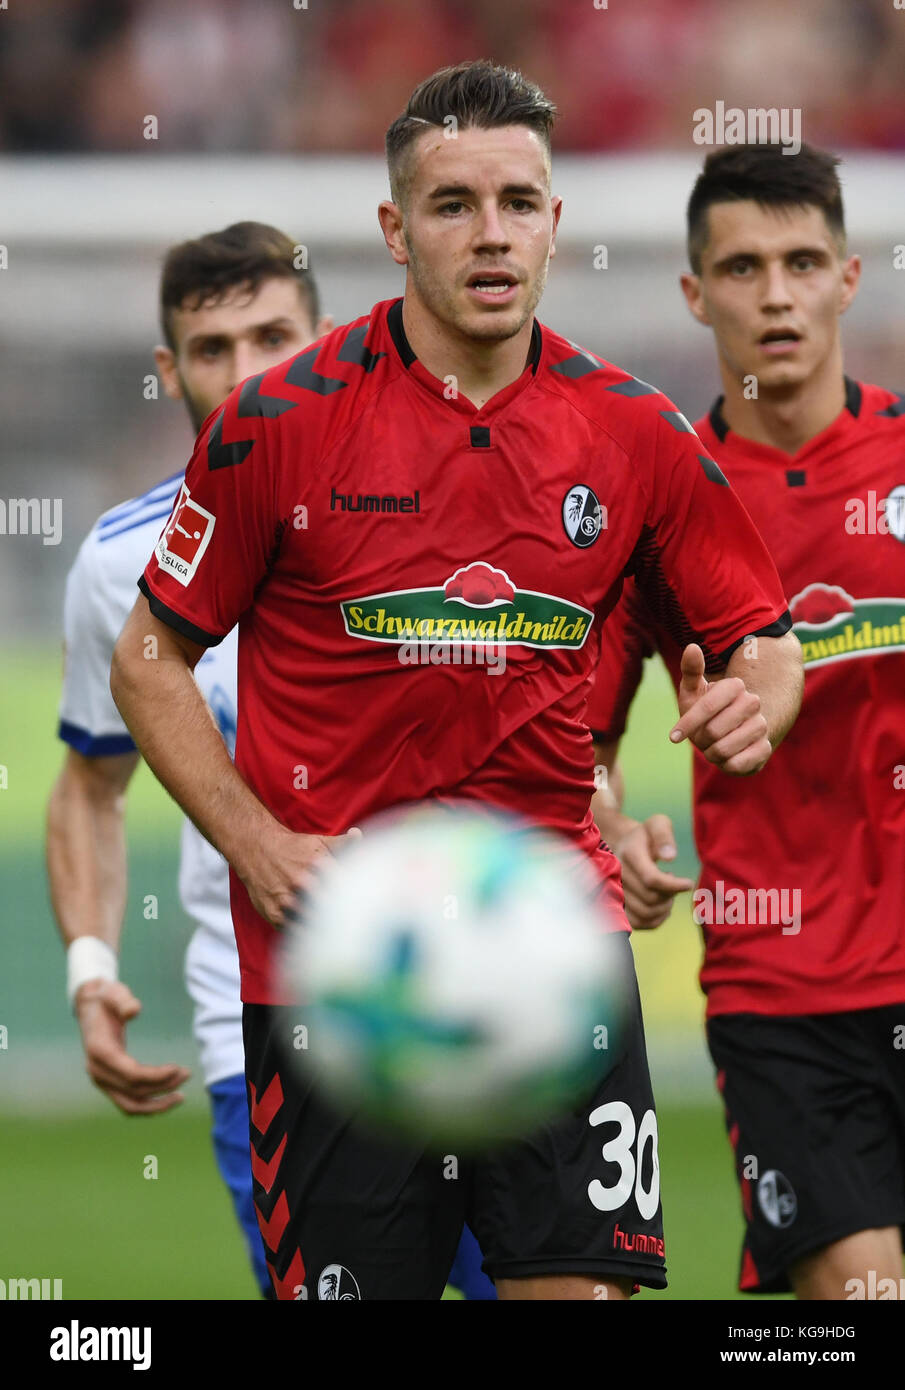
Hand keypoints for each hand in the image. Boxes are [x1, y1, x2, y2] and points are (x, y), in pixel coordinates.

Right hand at [75, 979, 190, 1114]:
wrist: (90, 1007)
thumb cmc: (106, 998)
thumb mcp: (113, 992)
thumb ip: (123, 1000)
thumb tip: (134, 1011)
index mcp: (99, 1051)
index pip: (130, 1074)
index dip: (155, 1076)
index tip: (177, 1068)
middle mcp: (97, 1071)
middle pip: (133, 1091)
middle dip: (163, 1086)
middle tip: (187, 1074)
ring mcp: (100, 1080)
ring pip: (130, 1105)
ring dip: (157, 1104)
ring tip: (181, 1095)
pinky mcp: (107, 1084)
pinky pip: (128, 1103)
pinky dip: (148, 1105)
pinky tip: (167, 1098)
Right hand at [239, 824, 362, 926]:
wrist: (256, 850)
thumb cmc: (294, 848)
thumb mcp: (319, 842)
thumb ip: (343, 843)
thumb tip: (358, 835)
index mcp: (318, 864)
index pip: (346, 887)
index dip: (357, 899)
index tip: (363, 907)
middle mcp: (302, 882)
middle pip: (331, 908)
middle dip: (343, 918)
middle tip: (354, 928)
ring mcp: (286, 899)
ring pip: (312, 923)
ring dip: (326, 931)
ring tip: (338, 937)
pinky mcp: (274, 913)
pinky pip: (293, 932)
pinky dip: (306, 937)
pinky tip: (316, 939)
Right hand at [612, 814, 693, 928]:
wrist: (621, 845)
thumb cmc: (645, 836)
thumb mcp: (657, 824)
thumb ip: (664, 835)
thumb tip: (670, 857)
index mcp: (629, 854)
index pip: (651, 879)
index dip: (673, 885)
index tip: (688, 883)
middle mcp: (617, 875)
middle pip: (650, 898)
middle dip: (670, 894)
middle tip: (675, 884)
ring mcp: (614, 892)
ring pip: (645, 914)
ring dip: (664, 907)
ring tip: (667, 893)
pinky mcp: (617, 906)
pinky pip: (639, 923)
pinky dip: (656, 919)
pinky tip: (661, 905)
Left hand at [669, 643, 770, 774]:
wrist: (728, 733)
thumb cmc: (705, 712)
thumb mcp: (693, 691)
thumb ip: (691, 670)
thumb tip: (692, 647)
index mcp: (735, 685)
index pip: (707, 706)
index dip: (688, 724)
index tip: (673, 737)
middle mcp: (753, 703)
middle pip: (714, 731)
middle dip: (701, 740)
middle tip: (702, 738)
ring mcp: (761, 725)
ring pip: (724, 749)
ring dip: (711, 753)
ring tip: (714, 746)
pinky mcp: (765, 749)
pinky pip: (737, 764)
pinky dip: (725, 765)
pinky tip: (727, 758)